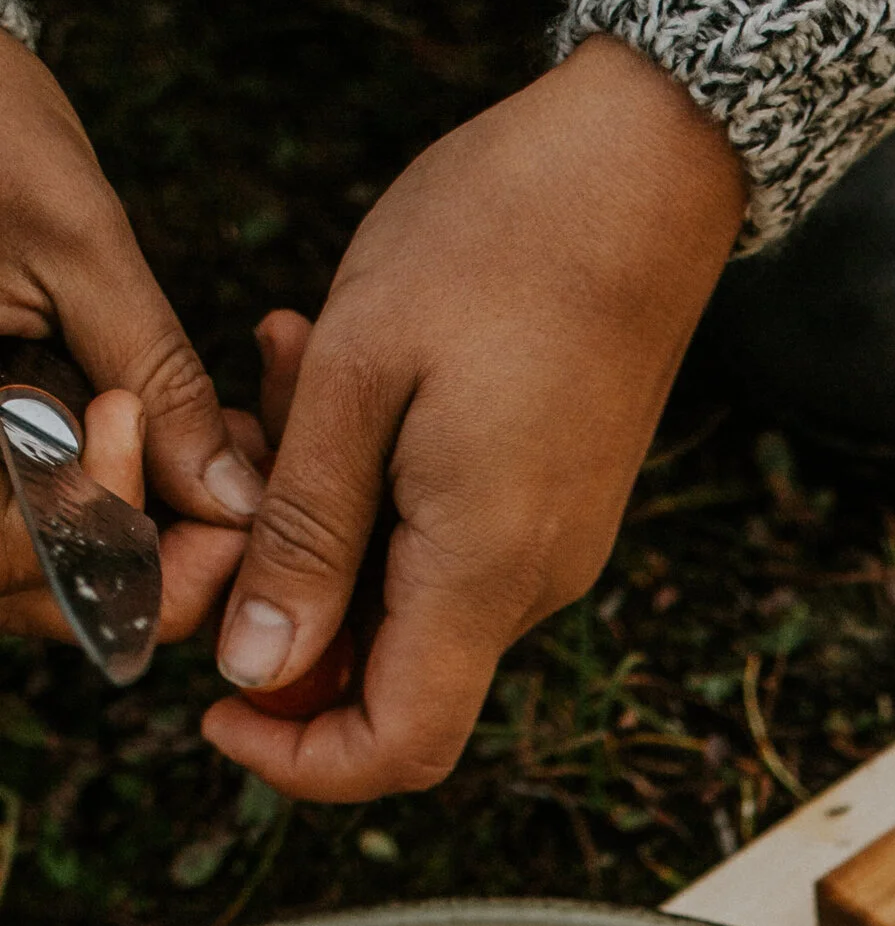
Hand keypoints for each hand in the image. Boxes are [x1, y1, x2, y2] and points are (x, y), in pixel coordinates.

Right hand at [0, 34, 263, 646]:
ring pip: (81, 567)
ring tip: (243, 444)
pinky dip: (156, 489)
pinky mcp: (5, 459)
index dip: (135, 554)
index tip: (213, 490)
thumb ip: (154, 373)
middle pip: (66, 591)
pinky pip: (82, 514)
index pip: (36, 566)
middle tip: (251, 486)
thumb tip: (236, 500)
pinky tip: (220, 435)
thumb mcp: (69, 238)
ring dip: (177, 525)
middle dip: (177, 550)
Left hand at [203, 39, 746, 801]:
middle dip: (290, 594)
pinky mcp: (560, 503)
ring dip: (326, 518)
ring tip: (293, 370)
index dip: (297, 758)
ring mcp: (555, 546)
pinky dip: (377, 489)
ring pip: (409, 597)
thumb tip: (260, 668)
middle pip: (390, 674)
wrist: (645, 167)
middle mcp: (533, 586)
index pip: (397, 747)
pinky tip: (351, 374)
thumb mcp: (358, 373)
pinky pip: (448, 543)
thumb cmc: (498, 243)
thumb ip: (308, 532)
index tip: (218, 701)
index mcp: (482, 569)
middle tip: (244, 442)